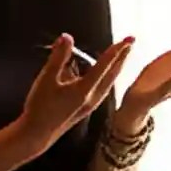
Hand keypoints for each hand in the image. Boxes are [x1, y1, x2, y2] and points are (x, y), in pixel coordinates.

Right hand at [20, 33, 133, 147]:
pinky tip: (106, 73)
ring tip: (122, 54)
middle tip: (132, 41)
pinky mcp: (88, 107)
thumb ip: (58, 57)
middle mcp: (94, 97)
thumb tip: (67, 37)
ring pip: (110, 81)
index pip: (105, 65)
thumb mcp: (46, 79)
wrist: (38, 133)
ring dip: (117, 66)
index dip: (116, 50)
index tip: (128, 39)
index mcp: (85, 89)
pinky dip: (108, 76)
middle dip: (122, 56)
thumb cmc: (40, 106)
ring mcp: (92, 103)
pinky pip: (103, 87)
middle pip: (113, 72)